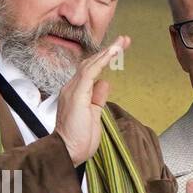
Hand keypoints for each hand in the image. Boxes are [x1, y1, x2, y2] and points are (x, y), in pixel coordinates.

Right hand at [55, 35, 128, 165]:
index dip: (104, 59)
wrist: (67, 152)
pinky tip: (113, 52)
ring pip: (91, 64)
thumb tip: (104, 83)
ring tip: (122, 42)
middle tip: (124, 41)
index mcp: (76, 93)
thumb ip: (97, 98)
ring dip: (108, 52)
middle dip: (108, 51)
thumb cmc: (78, 139)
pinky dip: (102, 61)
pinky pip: (90, 72)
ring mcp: (73, 90)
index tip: (119, 50)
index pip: (90, 70)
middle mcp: (72, 88)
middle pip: (90, 63)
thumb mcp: (93, 114)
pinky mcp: (77, 93)